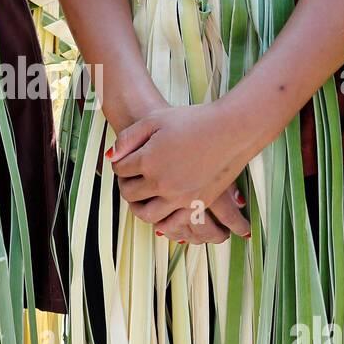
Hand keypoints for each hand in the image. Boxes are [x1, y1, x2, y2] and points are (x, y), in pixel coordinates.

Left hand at [109, 101, 255, 239]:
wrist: (232, 129)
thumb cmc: (193, 120)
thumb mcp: (155, 120)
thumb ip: (129, 138)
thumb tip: (111, 157)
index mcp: (148, 161)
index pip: (120, 170)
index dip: (121, 163)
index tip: (127, 160)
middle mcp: (161, 183)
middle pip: (130, 194)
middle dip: (126, 185)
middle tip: (132, 179)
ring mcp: (179, 197)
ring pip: (147, 214)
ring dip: (140, 206)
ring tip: (144, 197)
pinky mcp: (196, 204)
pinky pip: (173, 223)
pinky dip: (163, 221)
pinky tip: (163, 209)